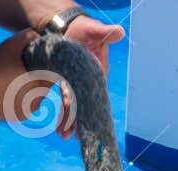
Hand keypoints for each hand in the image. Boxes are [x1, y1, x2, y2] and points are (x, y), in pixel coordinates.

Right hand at [0, 29, 50, 123]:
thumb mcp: (11, 45)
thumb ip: (27, 36)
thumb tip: (35, 35)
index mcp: (40, 88)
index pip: (51, 79)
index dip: (45, 70)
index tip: (34, 64)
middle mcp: (35, 104)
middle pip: (41, 90)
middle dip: (35, 81)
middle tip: (22, 71)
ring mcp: (24, 113)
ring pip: (31, 100)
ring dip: (27, 92)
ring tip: (14, 80)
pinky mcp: (13, 118)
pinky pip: (20, 107)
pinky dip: (17, 100)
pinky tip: (7, 90)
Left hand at [54, 16, 123, 138]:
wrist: (66, 27)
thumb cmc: (83, 28)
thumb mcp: (93, 30)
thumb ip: (105, 33)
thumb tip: (119, 32)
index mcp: (98, 72)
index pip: (98, 92)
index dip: (94, 106)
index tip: (92, 121)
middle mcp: (89, 82)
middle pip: (85, 104)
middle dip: (79, 120)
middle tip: (74, 136)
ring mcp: (77, 84)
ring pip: (74, 107)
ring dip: (70, 122)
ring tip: (64, 136)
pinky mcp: (66, 83)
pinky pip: (65, 102)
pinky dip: (62, 114)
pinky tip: (59, 128)